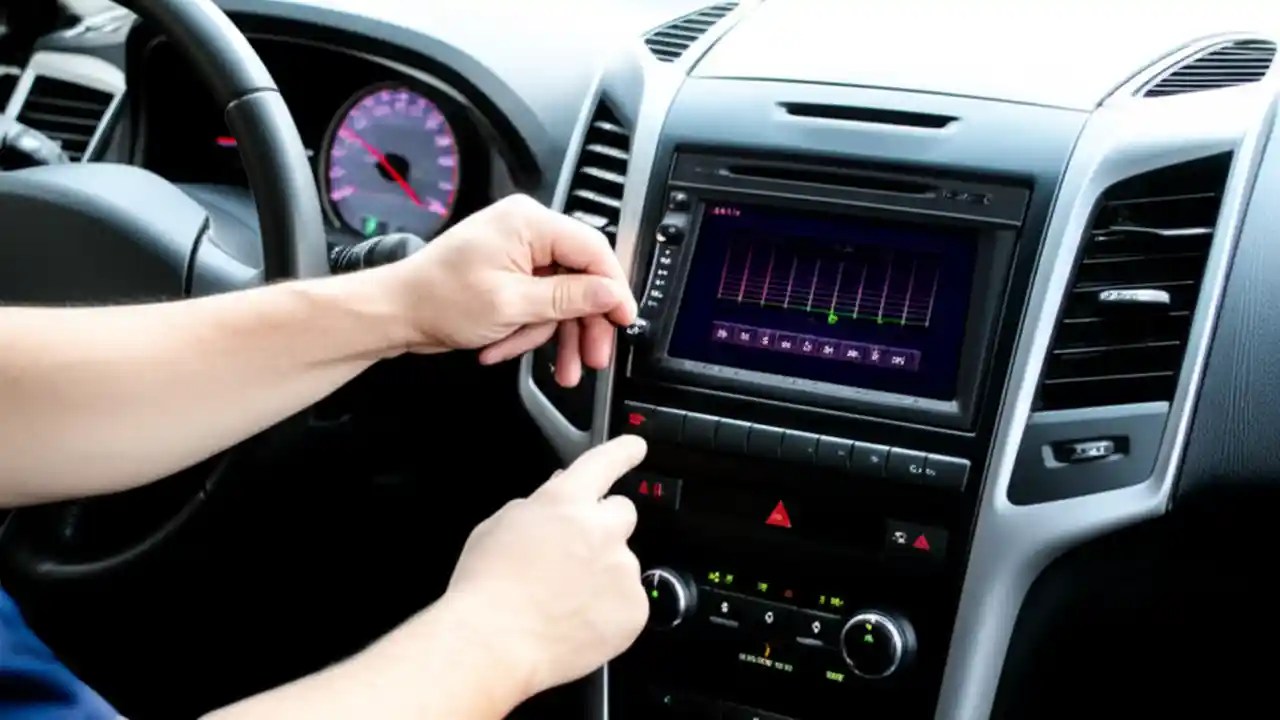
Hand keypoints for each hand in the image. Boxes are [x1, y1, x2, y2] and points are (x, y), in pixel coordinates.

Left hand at [387, 194, 636, 385]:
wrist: (395, 312)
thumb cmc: (439, 299)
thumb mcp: (513, 304)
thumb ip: (568, 298)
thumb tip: (611, 294)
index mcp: (530, 223)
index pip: (593, 249)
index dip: (614, 288)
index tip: (623, 320)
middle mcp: (526, 231)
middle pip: (580, 277)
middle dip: (583, 323)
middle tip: (592, 357)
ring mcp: (517, 254)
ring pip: (560, 297)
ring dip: (556, 336)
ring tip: (561, 371)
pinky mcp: (508, 275)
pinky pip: (537, 303)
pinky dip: (528, 330)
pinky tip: (505, 348)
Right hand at [444, 436, 648, 699]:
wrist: (493, 643)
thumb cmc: (485, 588)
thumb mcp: (498, 527)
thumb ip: (537, 506)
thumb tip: (558, 495)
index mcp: (565, 502)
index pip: (603, 463)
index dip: (622, 452)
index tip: (635, 447)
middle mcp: (601, 529)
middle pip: (622, 513)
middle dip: (604, 527)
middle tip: (576, 556)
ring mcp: (622, 569)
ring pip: (622, 563)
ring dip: (603, 574)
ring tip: (564, 601)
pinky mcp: (634, 608)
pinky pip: (629, 602)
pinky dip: (610, 611)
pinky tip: (578, 622)